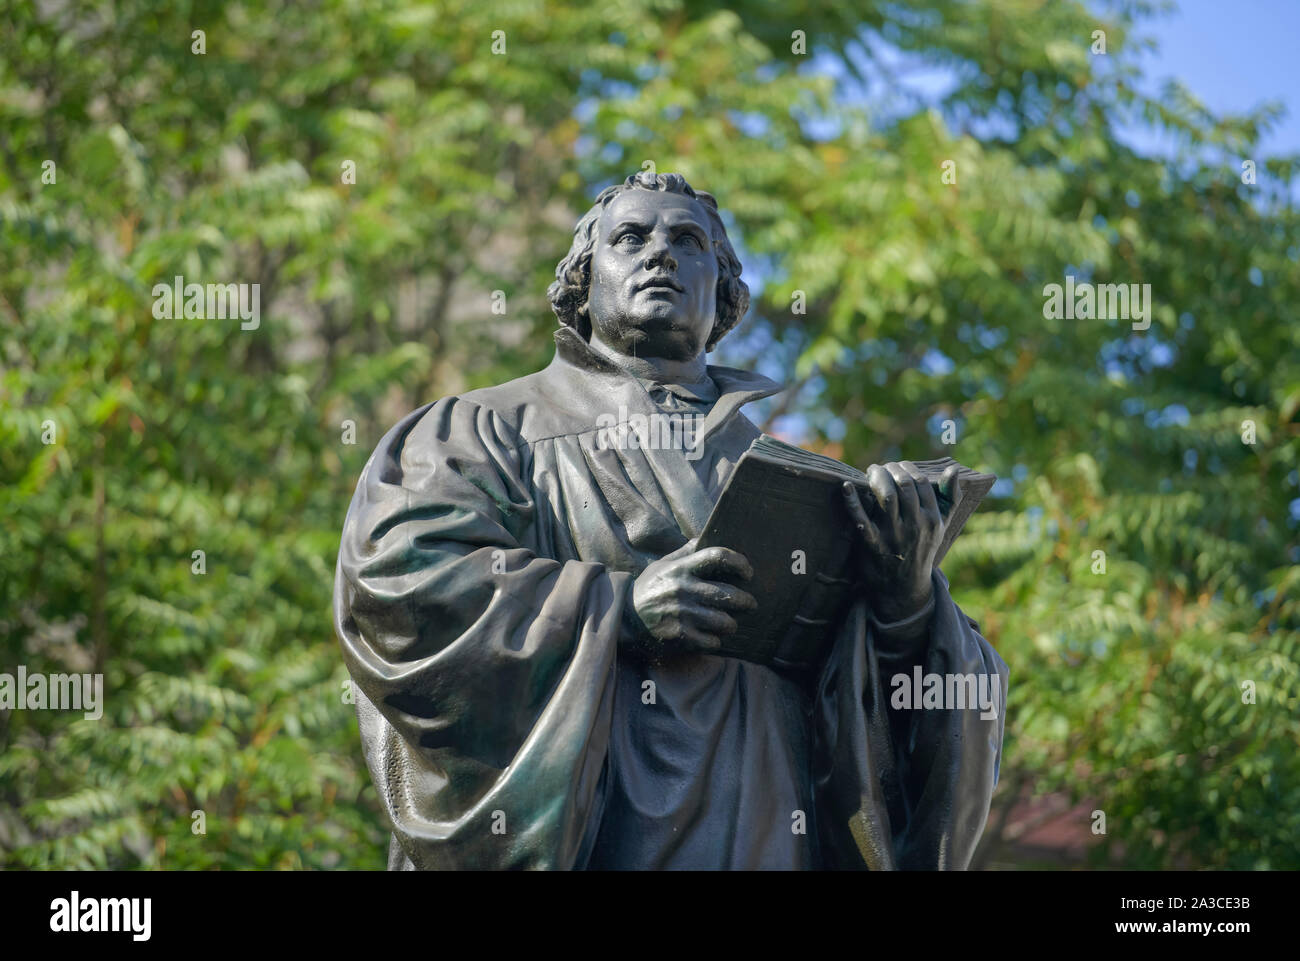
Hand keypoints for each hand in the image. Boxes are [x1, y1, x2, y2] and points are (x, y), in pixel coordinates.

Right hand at [625, 539, 755, 657]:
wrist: (623, 617)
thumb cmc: (648, 588)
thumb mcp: (662, 565)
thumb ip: (685, 552)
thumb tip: (705, 537)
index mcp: (680, 568)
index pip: (717, 556)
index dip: (739, 562)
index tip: (748, 573)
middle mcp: (682, 589)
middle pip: (728, 593)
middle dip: (746, 601)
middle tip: (750, 604)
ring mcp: (682, 614)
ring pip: (724, 621)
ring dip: (731, 623)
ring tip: (730, 623)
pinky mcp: (679, 636)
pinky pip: (711, 641)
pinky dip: (715, 640)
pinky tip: (712, 637)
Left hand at [840, 461, 961, 622]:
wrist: (905, 588)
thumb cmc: (922, 549)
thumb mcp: (941, 526)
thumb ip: (949, 498)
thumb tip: (952, 469)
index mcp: (933, 519)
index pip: (921, 483)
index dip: (907, 468)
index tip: (896, 466)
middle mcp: (916, 526)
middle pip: (904, 485)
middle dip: (891, 469)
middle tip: (881, 467)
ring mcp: (894, 536)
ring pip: (887, 497)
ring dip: (876, 478)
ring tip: (870, 472)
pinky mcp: (873, 545)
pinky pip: (862, 520)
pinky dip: (852, 502)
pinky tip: (846, 487)